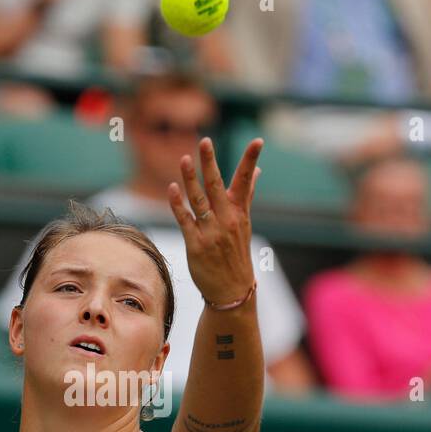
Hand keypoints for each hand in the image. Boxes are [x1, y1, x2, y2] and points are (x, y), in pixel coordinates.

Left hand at [167, 136, 262, 306]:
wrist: (231, 290)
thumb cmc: (236, 253)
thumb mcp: (244, 223)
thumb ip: (246, 195)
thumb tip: (257, 171)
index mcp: (239, 212)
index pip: (246, 181)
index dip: (251, 160)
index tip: (257, 141)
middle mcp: (227, 220)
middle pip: (217, 185)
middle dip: (210, 163)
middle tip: (205, 141)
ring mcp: (211, 232)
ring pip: (199, 200)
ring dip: (190, 180)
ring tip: (183, 159)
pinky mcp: (196, 245)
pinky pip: (185, 220)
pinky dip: (178, 205)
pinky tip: (172, 189)